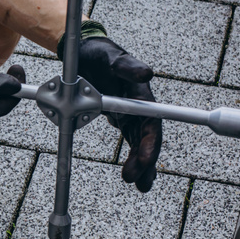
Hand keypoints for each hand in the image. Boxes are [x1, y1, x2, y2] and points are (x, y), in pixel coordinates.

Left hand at [75, 33, 162, 191]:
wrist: (88, 53)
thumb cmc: (102, 54)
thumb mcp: (112, 57)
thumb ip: (128, 66)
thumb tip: (147, 73)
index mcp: (141, 95)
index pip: (151, 123)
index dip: (150, 143)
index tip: (145, 160)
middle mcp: (140, 107)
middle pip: (147, 139)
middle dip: (144, 161)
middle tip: (135, 180)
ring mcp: (131, 114)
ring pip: (140, 144)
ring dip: (141, 165)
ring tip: (140, 185)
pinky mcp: (121, 118)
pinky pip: (130, 141)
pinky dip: (134, 158)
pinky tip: (134, 176)